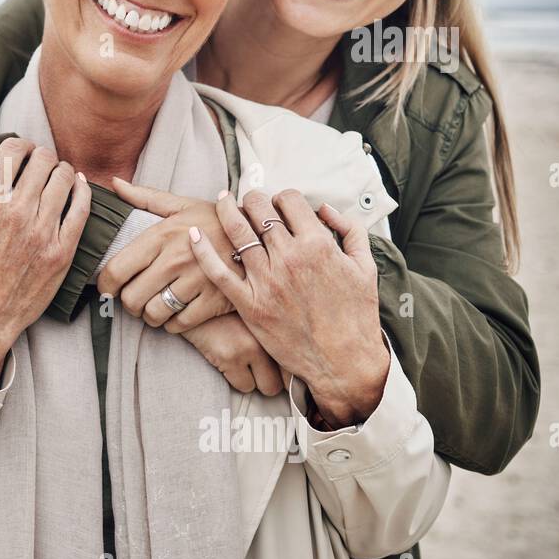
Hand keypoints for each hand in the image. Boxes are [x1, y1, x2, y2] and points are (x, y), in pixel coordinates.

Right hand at [0, 139, 90, 389]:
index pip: (13, 150)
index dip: (20, 144)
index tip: (21, 150)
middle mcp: (17, 212)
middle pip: (42, 160)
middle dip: (41, 155)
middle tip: (40, 163)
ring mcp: (42, 232)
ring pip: (64, 179)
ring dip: (62, 170)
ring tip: (57, 175)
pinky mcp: (62, 251)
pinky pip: (82, 208)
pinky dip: (83, 190)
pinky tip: (79, 186)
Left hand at [96, 178, 236, 333]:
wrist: (261, 235)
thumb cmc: (215, 221)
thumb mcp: (182, 204)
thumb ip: (145, 197)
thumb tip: (114, 183)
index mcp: (162, 234)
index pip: (117, 269)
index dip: (106, 285)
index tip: (109, 288)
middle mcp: (176, 258)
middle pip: (132, 297)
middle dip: (128, 303)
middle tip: (134, 299)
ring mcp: (197, 280)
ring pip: (154, 314)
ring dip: (149, 315)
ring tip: (153, 308)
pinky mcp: (215, 300)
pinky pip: (180, 323)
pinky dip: (172, 324)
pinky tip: (175, 314)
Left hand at [188, 189, 389, 426]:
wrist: (344, 361)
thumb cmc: (356, 315)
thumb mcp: (365, 266)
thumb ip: (349, 229)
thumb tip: (324, 209)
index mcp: (318, 244)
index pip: (289, 200)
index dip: (282, 197)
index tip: (279, 205)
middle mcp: (289, 257)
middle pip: (259, 210)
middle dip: (253, 199)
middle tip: (248, 201)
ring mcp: (266, 280)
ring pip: (237, 231)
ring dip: (227, 211)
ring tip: (221, 202)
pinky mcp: (249, 304)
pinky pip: (218, 271)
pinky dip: (203, 250)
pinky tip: (193, 234)